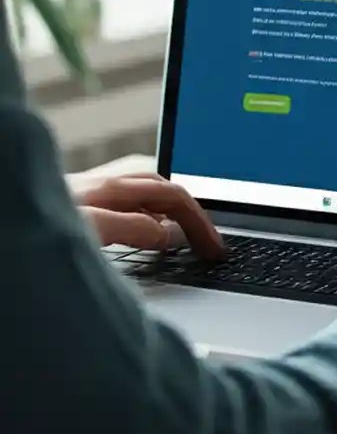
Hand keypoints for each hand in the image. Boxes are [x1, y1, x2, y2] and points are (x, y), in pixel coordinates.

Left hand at [75, 172, 223, 258]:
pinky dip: (141, 223)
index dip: (199, 220)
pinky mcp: (64, 212)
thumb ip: (134, 229)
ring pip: (137, 200)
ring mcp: (80, 198)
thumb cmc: (25, 231)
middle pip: (159, 192)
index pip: (173, 196)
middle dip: (189, 214)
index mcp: (110, 188)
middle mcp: (98, 187)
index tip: (214, 247)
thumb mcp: (91, 228)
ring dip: (165, 217)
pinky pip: (118, 211)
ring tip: (179, 238)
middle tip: (206, 242)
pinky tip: (134, 238)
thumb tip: (169, 234)